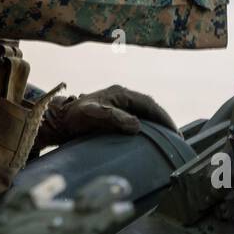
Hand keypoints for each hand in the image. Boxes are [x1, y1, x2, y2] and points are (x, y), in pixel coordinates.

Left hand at [35, 85, 178, 149]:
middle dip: (163, 121)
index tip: (174, 132)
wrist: (58, 121)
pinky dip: (146, 126)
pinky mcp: (113, 113)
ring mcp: (118, 104)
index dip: (163, 118)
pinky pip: (135, 118)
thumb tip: (136, 125)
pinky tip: (148, 138)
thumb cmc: (74, 118)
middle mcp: (121, 96)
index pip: (149, 104)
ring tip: (166, 140)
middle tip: (175, 139)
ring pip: (143, 112)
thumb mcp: (93, 115)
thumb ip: (114, 118)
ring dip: (155, 124)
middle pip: (149, 107)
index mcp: (120, 94)